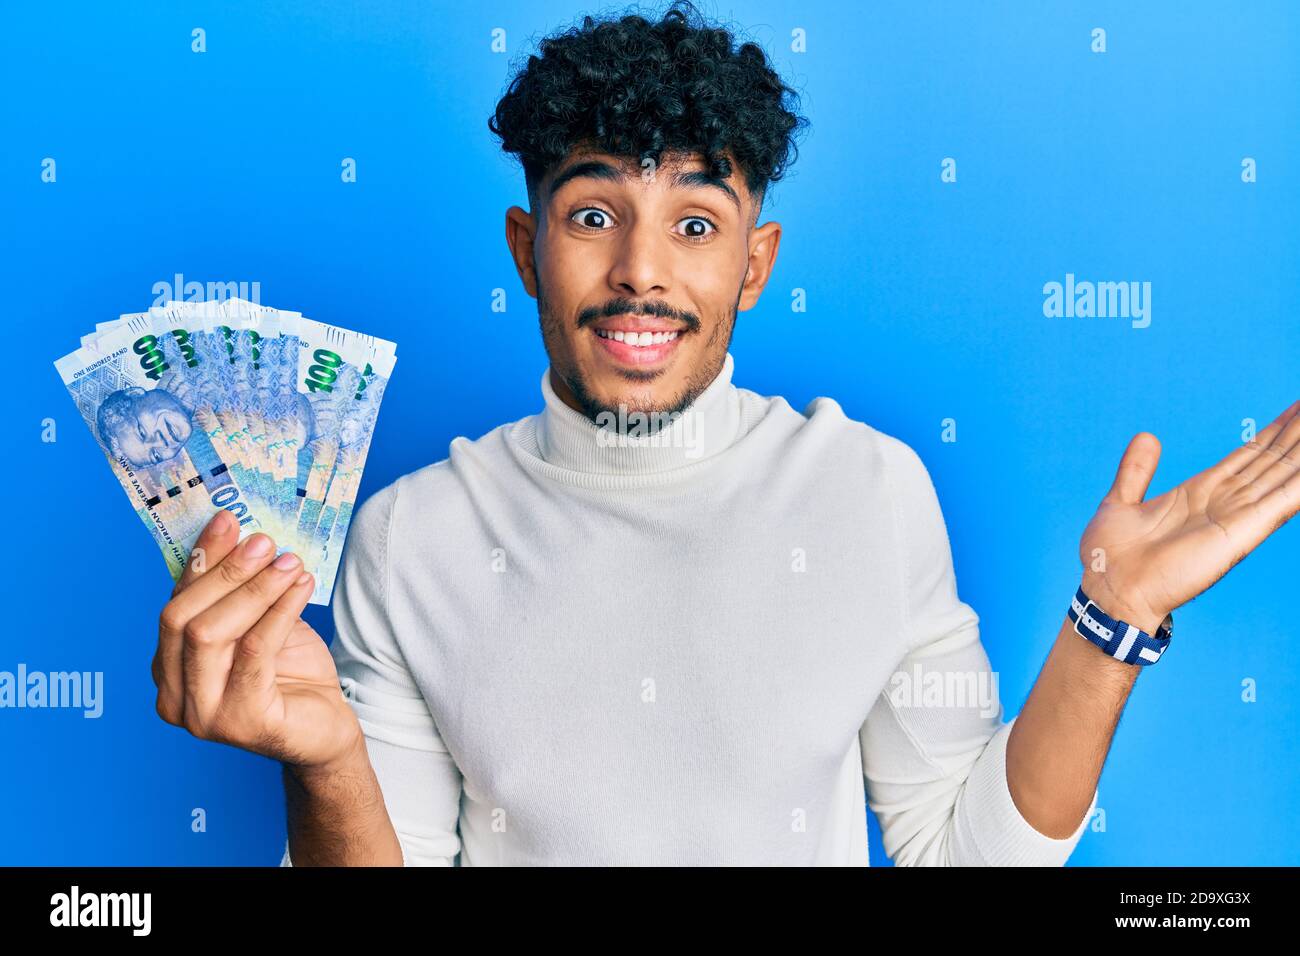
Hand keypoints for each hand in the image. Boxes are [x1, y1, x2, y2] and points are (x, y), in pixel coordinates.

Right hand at [152, 509, 363, 771]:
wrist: (326, 729)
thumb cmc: (289, 675)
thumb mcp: (258, 624)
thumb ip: (237, 592)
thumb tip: (237, 531)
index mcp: (168, 670)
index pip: (174, 606)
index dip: (201, 561)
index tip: (227, 520)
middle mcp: (174, 697)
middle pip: (183, 619)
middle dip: (225, 573)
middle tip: (263, 542)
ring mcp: (203, 715)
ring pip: (211, 634)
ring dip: (254, 590)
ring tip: (289, 562)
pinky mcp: (242, 722)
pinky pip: (254, 652)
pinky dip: (278, 611)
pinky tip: (301, 586)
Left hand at [1078, 399, 1299, 632]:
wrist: (1109, 591)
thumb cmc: (1111, 557)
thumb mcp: (1121, 500)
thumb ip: (1137, 470)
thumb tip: (1147, 438)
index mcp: (1202, 491)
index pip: (1250, 454)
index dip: (1275, 431)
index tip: (1297, 407)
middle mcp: (1226, 502)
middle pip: (1274, 460)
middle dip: (1298, 433)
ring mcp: (1237, 517)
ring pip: (1285, 474)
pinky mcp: (1242, 534)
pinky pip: (1284, 502)